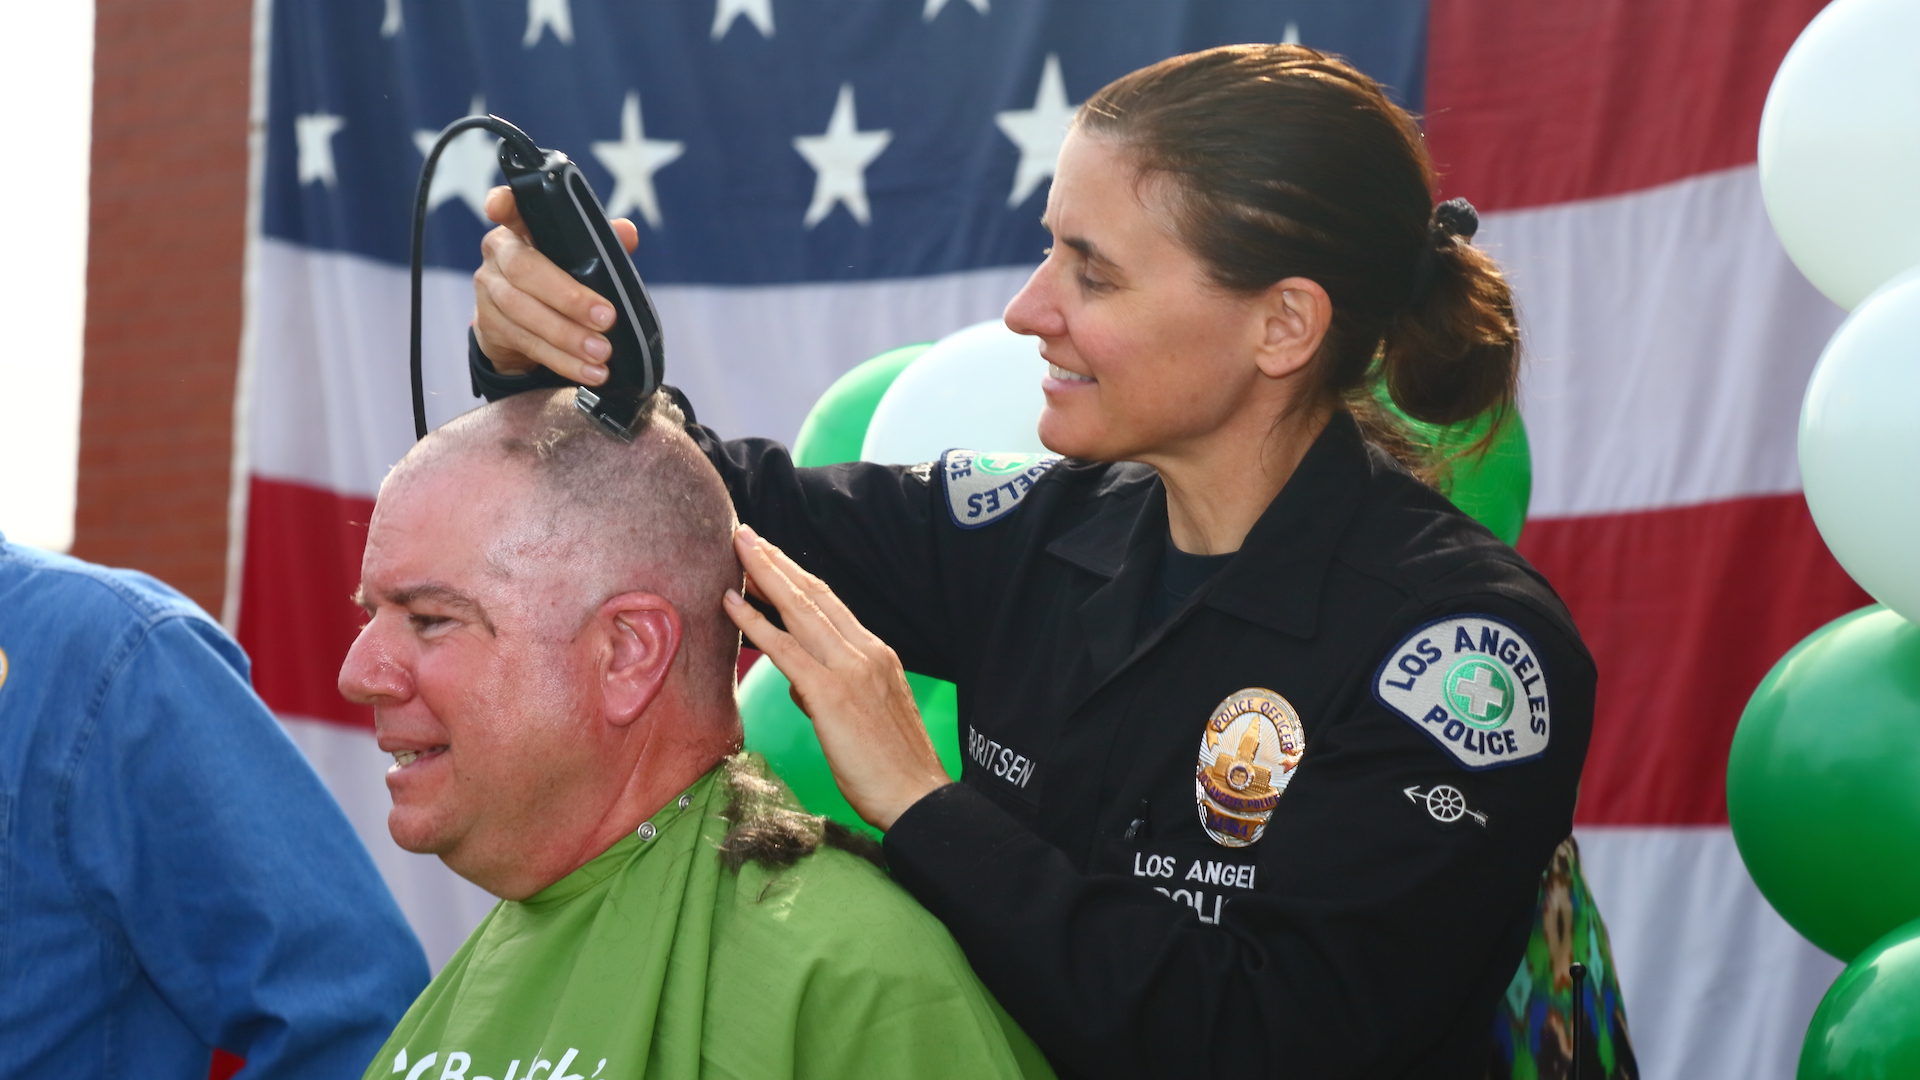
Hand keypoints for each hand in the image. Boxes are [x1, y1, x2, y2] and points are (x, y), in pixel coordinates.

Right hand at [471, 185, 640, 384]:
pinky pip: (527, 345)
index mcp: (520, 229)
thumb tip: (628, 232)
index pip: (509, 208)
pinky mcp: (490, 327)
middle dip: (568, 297)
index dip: (503, 204)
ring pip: (524, 313)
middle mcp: (498, 255)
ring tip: (602, 354)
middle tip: (606, 318)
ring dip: (568, 337)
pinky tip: (588, 371)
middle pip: (525, 270)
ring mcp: (488, 292)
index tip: (500, 207)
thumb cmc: (557, 282)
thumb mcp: (579, 259)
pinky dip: (562, 361)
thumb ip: (601, 243)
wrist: (524, 329)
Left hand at [723, 525, 950, 831]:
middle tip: (746, 533)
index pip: (829, 604)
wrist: (917, 796)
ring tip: (737, 548)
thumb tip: (799, 684)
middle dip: (777, 561)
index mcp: (875, 653)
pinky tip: (732, 603)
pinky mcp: (831, 694)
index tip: (772, 556)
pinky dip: (756, 623)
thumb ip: (829, 692)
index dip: (797, 576)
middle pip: (813, 594)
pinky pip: (785, 649)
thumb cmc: (891, 766)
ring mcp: (849, 669)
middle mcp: (864, 651)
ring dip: (764, 575)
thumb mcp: (862, 717)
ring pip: (799, 610)